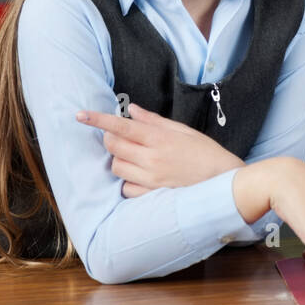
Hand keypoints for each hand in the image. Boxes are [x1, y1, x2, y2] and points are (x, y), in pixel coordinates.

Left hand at [77, 103, 242, 197]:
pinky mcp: (152, 195)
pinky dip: (128, 181)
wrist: (224, 182)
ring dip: (119, 160)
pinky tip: (141, 176)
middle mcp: (152, 158)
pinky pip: (126, 188)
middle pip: (113, 147)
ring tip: (135, 157)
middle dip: (110, 139)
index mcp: (160, 138)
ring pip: (117, 167)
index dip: (98, 119)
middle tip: (120, 137)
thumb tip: (130, 109)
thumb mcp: (183, 130)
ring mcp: (151, 179)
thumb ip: (154, 120)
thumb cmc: (205, 153)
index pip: (121, 126)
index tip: (80, 115)